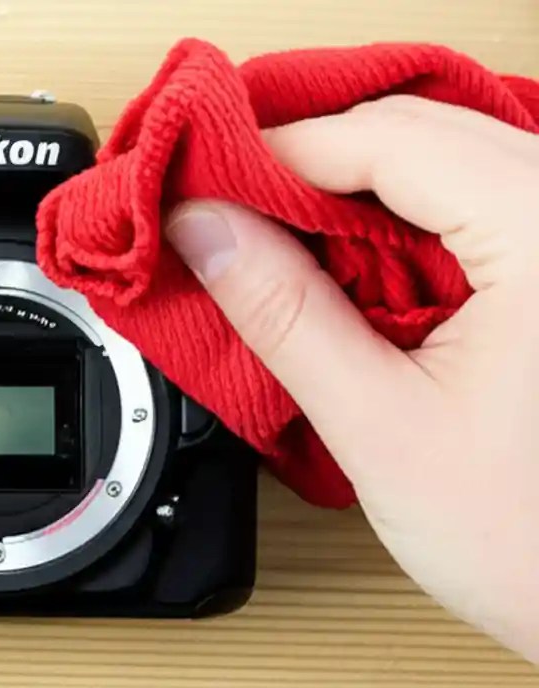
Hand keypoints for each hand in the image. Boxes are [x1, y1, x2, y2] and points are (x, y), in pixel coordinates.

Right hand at [164, 96, 538, 662]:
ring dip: (349, 188)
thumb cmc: (537, 540)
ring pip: (443, 155)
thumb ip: (284, 314)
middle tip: (221, 211)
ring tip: (270, 239)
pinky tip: (347, 259)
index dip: (275, 153)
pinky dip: (398, 215)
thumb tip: (204, 229)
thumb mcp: (380, 425)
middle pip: (415, 131)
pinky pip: (474, 195)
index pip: (387, 140)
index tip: (198, 184)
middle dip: (307, 163)